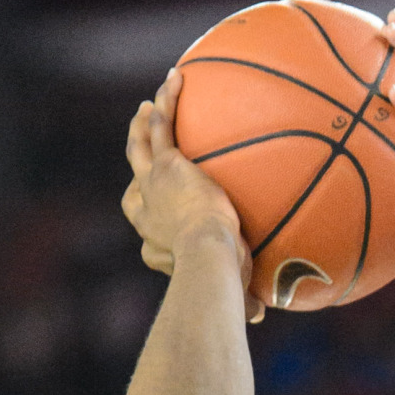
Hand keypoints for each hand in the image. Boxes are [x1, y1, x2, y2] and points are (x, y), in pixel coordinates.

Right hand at [121, 70, 261, 318]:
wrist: (208, 259)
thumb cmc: (219, 284)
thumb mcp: (232, 290)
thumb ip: (243, 300)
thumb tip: (259, 317)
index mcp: (155, 245)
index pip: (148, 228)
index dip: (152, 218)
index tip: (165, 210)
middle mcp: (146, 214)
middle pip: (135, 184)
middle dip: (138, 163)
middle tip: (143, 143)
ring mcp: (152, 185)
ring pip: (141, 147)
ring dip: (145, 125)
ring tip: (151, 106)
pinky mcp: (165, 164)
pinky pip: (164, 125)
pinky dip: (167, 101)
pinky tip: (176, 77)